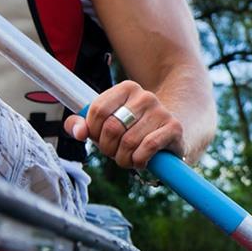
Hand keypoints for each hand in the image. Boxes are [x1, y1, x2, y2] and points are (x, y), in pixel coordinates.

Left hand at [63, 80, 185, 168]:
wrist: (172, 135)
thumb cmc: (133, 130)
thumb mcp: (105, 125)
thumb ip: (83, 125)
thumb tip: (77, 131)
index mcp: (126, 88)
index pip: (98, 110)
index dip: (93, 132)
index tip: (100, 139)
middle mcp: (145, 96)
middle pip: (112, 128)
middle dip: (108, 148)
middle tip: (114, 153)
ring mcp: (161, 111)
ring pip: (129, 142)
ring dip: (124, 159)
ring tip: (128, 158)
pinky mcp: (174, 128)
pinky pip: (147, 147)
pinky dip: (139, 160)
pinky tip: (141, 161)